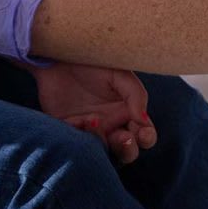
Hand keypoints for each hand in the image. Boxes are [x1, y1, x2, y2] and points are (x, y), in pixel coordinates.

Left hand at [32, 63, 156, 164]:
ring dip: (103, 144)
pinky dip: (80, 137)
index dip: (147, 138)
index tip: (143, 133)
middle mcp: (111, 125)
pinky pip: (77, 145)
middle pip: (126, 151)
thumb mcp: (118, 73)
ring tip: (94, 120)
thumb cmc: (93, 61)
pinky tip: (78, 120)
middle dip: (128, 149)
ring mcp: (90, 130)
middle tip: (123, 138)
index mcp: (126, 112)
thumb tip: (143, 120)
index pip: (144, 134)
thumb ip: (135, 94)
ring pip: (103, 152)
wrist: (60, 55)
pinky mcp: (69, 130)